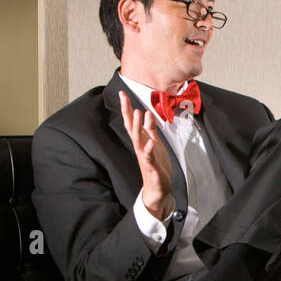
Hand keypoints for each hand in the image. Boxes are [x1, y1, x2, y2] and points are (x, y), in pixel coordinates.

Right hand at [120, 91, 172, 218]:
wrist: (157, 186)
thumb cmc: (155, 164)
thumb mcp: (154, 142)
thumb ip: (150, 129)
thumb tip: (146, 114)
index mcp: (140, 140)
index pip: (131, 121)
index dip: (127, 107)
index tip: (122, 94)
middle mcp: (139, 146)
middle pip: (131, 127)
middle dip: (127, 112)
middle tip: (124, 98)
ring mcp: (144, 155)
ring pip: (138, 139)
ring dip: (137, 126)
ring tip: (136, 113)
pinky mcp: (151, 165)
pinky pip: (149, 156)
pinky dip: (149, 148)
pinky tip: (151, 141)